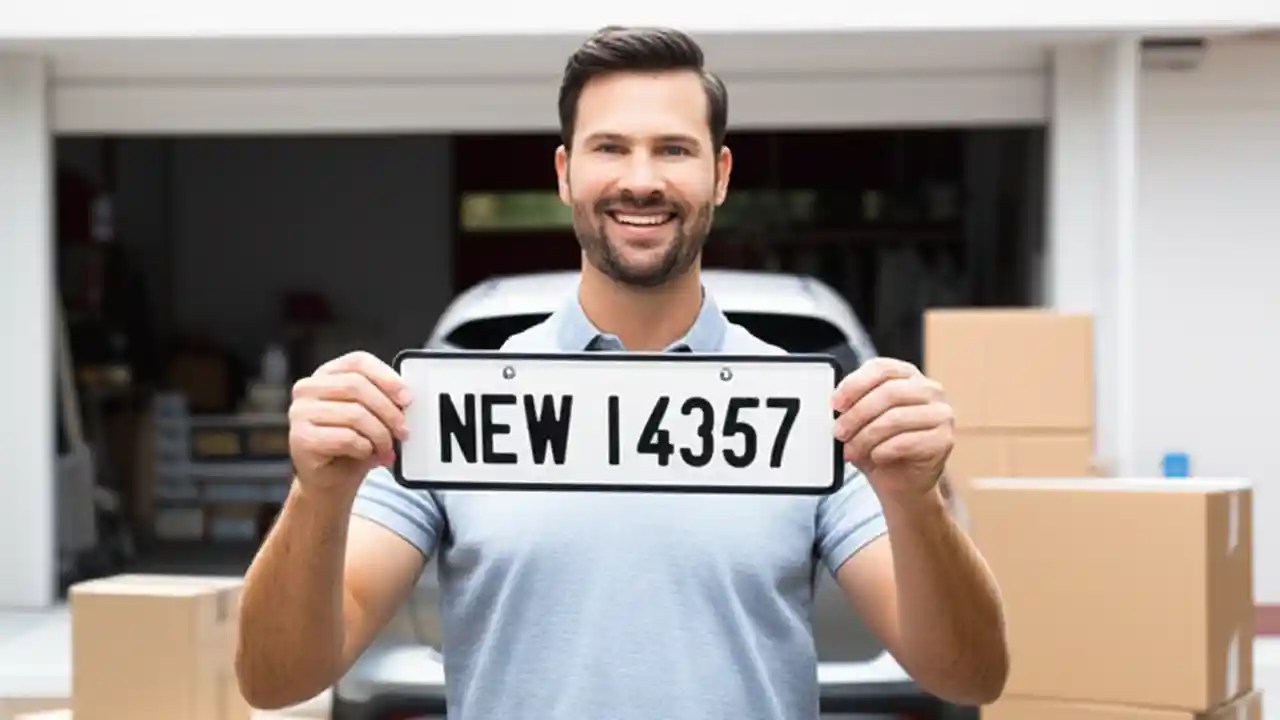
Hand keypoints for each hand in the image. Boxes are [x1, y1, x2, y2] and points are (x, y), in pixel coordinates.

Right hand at [289, 351, 412, 495]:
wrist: (330, 481)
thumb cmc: (351, 445)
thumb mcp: (370, 415)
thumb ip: (382, 399)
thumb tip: (404, 400)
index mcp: (326, 374)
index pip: (358, 362)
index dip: (387, 377)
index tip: (406, 398)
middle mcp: (308, 388)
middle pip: (358, 387)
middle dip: (388, 411)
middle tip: (403, 431)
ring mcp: (300, 413)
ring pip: (355, 414)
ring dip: (380, 435)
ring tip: (386, 448)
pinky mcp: (301, 439)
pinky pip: (346, 438)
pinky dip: (365, 448)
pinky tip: (366, 454)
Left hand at [831, 357, 953, 499]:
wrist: (904, 482)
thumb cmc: (882, 445)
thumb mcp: (862, 421)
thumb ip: (853, 406)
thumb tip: (836, 405)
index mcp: (907, 376)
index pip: (881, 368)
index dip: (855, 384)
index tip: (836, 404)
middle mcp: (929, 389)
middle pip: (889, 393)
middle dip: (857, 415)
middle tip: (839, 432)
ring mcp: (941, 413)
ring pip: (896, 418)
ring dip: (866, 436)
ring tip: (852, 450)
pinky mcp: (944, 439)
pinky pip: (907, 441)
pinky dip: (883, 450)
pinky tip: (875, 456)